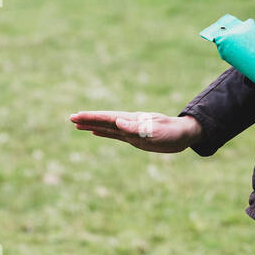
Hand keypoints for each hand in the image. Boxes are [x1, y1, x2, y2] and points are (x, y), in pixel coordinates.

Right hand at [68, 110, 201, 152]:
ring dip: (92, 125)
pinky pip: (114, 134)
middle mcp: (129, 123)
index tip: (77, 116)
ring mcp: (130, 130)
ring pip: (106, 127)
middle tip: (70, 118)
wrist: (184, 134)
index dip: (92, 117)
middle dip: (88, 119)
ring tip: (78, 125)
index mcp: (132, 120)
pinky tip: (95, 132)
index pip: (107, 117)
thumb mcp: (155, 131)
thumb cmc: (172, 132)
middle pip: (103, 120)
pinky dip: (104, 132)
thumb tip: (117, 122)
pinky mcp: (134, 137)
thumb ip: (137, 127)